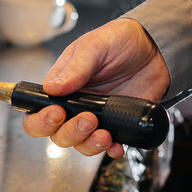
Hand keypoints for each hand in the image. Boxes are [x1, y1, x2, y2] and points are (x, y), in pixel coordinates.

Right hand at [22, 18, 170, 157]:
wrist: (155, 48)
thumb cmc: (119, 40)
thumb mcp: (94, 47)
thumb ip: (75, 68)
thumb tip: (51, 88)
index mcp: (61, 86)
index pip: (36, 112)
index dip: (40, 120)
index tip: (56, 114)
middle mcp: (76, 106)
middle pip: (58, 134)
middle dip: (69, 133)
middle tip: (88, 119)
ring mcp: (97, 117)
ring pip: (81, 145)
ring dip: (89, 144)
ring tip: (104, 133)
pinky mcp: (118, 124)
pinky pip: (110, 146)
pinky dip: (112, 150)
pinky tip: (117, 145)